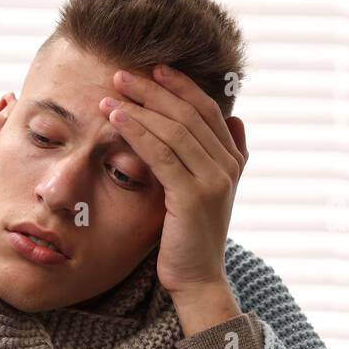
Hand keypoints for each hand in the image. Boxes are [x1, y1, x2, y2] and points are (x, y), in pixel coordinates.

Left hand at [99, 64, 248, 297]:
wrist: (197, 280)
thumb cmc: (192, 238)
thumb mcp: (211, 192)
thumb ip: (224, 157)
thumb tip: (236, 120)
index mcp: (232, 160)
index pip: (208, 109)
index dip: (181, 86)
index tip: (154, 68)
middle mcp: (228, 166)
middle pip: (190, 113)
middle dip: (155, 90)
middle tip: (123, 73)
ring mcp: (213, 181)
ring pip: (175, 130)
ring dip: (140, 107)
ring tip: (112, 92)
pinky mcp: (192, 197)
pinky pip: (161, 154)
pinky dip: (137, 132)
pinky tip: (116, 119)